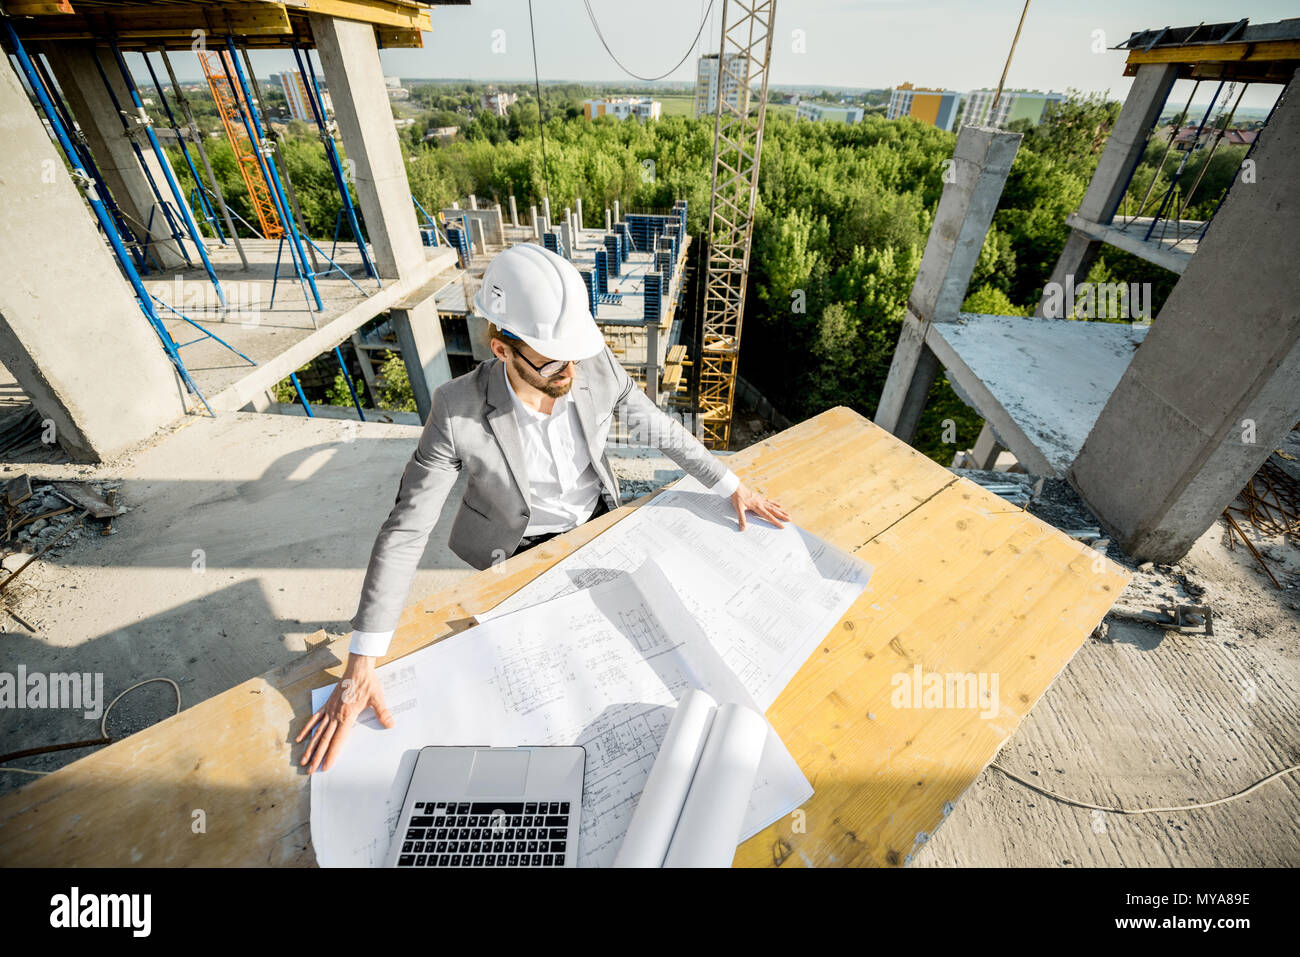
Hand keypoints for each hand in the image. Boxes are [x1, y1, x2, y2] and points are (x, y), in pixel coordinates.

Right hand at [296, 653, 394, 773]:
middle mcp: (335, 715)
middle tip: (311, 770)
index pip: (337, 740)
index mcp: (347, 716)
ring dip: (310, 747)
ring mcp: (329, 710)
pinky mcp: (327, 704)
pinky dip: (307, 729)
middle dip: (317, 756)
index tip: (325, 766)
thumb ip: (383, 713)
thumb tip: (390, 724)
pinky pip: (315, 719)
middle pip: (324, 740)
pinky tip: (300, 738)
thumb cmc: (367, 682)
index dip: (331, 754)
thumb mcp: (377, 698)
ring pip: (317, 732)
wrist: (357, 667)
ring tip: (303, 760)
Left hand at [729, 481, 789, 530]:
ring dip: (781, 511)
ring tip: (787, 514)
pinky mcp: (759, 497)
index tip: (782, 526)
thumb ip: (741, 518)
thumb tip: (743, 528)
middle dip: (782, 516)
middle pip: (774, 511)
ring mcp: (761, 500)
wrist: (736, 487)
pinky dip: (774, 504)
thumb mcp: (738, 508)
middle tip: (790, 519)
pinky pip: (769, 501)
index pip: (768, 516)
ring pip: (773, 506)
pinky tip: (778, 505)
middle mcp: (761, 503)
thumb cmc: (737, 497)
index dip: (776, 522)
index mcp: (757, 507)